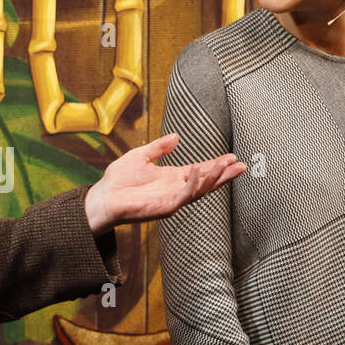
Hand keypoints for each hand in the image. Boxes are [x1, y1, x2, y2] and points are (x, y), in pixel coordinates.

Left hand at [83, 132, 244, 234]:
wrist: (104, 197)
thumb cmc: (118, 180)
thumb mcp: (141, 156)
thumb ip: (159, 147)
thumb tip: (177, 137)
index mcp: (172, 178)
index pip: (200, 170)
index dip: (216, 164)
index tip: (232, 157)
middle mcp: (176, 189)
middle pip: (206, 182)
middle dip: (224, 174)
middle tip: (240, 165)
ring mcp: (172, 199)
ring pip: (199, 189)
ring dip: (213, 177)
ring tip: (225, 164)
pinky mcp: (165, 207)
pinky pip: (183, 195)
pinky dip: (192, 183)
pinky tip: (196, 170)